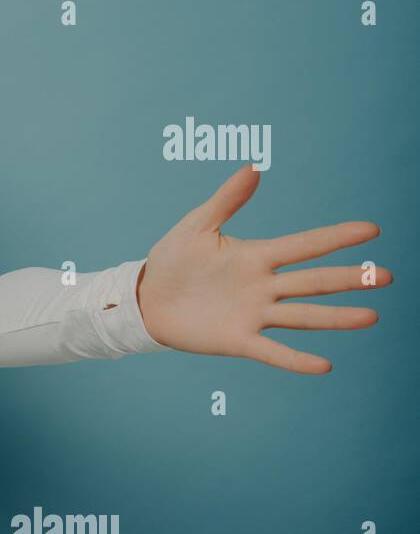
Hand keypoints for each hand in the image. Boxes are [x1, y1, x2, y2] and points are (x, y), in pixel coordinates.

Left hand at [135, 165, 391, 373]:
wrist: (146, 298)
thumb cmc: (172, 260)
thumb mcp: (196, 226)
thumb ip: (226, 200)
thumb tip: (253, 167)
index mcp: (256, 256)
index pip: (304, 245)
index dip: (336, 237)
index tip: (371, 230)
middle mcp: (263, 286)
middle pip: (314, 282)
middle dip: (350, 279)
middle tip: (387, 276)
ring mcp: (253, 314)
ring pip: (302, 316)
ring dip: (336, 318)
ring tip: (371, 316)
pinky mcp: (238, 340)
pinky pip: (272, 350)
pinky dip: (296, 359)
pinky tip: (324, 366)